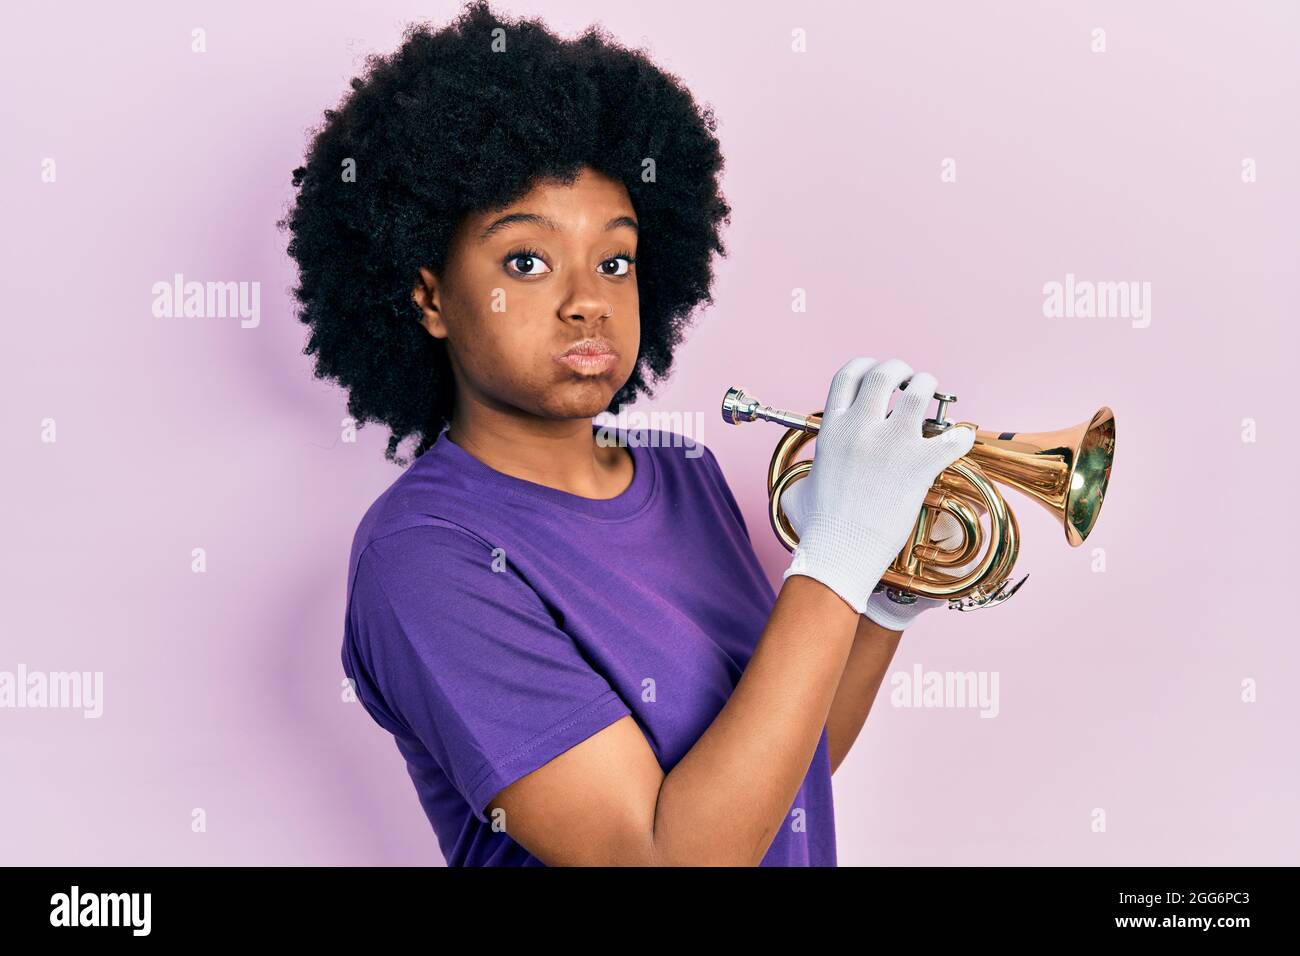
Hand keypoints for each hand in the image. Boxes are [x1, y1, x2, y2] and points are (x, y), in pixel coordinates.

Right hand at [779, 356, 975, 614]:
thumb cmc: (819, 529)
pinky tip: (959, 441)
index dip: (866, 367)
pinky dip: (961, 436)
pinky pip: (953, 437)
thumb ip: (803, 479)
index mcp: (832, 430)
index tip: (877, 374)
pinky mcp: (918, 465)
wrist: (839, 553)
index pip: (848, 375)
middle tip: (910, 383)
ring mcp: (891, 444)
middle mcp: (860, 428)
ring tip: (934, 401)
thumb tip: (800, 488)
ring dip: (930, 389)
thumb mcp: (799, 494)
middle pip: (885, 373)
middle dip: (902, 371)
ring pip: (920, 391)